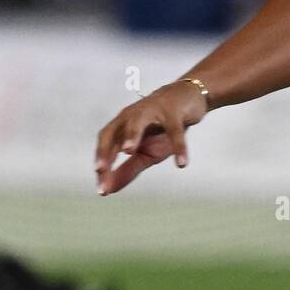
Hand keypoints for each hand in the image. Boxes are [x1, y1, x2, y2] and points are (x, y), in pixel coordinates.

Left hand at [94, 80, 209, 195]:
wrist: (188, 99)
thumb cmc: (163, 127)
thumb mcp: (145, 152)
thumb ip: (127, 170)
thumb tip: (108, 189)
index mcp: (122, 125)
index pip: (105, 145)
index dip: (101, 164)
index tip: (101, 188)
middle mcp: (132, 116)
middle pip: (113, 131)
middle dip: (105, 150)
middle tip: (101, 169)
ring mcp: (153, 111)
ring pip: (138, 121)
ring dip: (132, 134)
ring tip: (128, 151)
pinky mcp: (174, 112)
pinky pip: (175, 130)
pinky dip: (178, 145)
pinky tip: (181, 163)